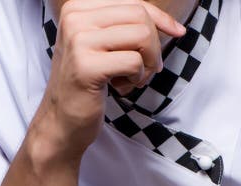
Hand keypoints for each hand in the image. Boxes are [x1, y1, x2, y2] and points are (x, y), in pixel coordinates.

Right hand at [31, 0, 186, 162]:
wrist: (61, 119)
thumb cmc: (88, 82)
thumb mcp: (104, 46)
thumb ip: (127, 28)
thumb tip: (175, 27)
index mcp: (77, 8)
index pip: (133, 3)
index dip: (160, 18)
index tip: (178, 32)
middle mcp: (74, 18)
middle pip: (140, 17)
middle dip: (153, 45)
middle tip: (145, 68)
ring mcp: (78, 41)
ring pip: (142, 36)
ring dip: (147, 62)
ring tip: (132, 78)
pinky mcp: (87, 66)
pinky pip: (135, 62)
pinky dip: (137, 78)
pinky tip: (121, 87)